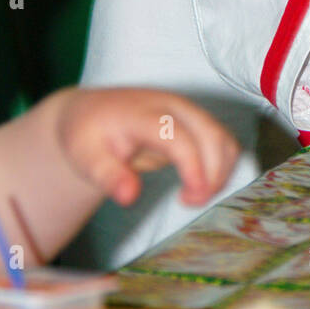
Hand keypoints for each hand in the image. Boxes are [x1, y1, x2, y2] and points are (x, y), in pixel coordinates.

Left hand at [56, 88, 239, 207]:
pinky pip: (223, 143)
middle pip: (211, 134)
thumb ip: (107, 176)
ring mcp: (188, 111)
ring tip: (192, 197)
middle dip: (213, 173)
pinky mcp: (196, 122)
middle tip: (190, 202)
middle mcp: (172, 106)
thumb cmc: (88, 136)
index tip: (193, 197)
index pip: (177, 135)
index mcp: (143, 113)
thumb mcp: (86, 157)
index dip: (192, 165)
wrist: (93, 113)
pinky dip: (222, 167)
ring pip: (223, 139)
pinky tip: (198, 186)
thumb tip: (129, 197)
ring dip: (221, 172)